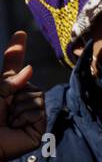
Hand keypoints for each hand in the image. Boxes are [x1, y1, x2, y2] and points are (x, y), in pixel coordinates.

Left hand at [0, 31, 45, 161]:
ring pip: (36, 95)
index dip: (15, 51)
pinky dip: (26, 116)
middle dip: (15, 91)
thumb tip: (29, 70)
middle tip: (3, 109)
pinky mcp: (38, 127)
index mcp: (3, 90)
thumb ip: (8, 81)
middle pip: (28, 81)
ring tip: (8, 120)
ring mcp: (30, 113)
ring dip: (19, 106)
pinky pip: (39, 109)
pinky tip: (16, 126)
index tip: (19, 34)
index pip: (12, 67)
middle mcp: (18, 99)